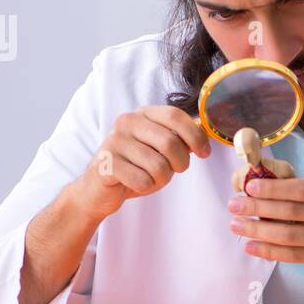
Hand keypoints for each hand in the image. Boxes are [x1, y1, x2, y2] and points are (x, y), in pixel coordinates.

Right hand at [71, 105, 211, 222]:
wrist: (98, 189)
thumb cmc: (135, 167)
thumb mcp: (160, 150)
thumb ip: (180, 138)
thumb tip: (204, 130)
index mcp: (142, 113)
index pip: (175, 115)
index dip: (195, 135)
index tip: (204, 153)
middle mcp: (126, 122)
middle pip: (170, 142)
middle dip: (180, 163)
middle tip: (173, 170)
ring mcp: (114, 141)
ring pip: (159, 166)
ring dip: (161, 179)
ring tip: (150, 177)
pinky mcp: (107, 163)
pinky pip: (143, 180)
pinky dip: (145, 187)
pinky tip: (134, 183)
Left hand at [226, 168, 303, 263]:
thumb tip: (281, 185)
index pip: (302, 190)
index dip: (273, 190)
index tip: (250, 186)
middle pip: (293, 214)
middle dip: (258, 209)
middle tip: (233, 205)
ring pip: (293, 237)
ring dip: (260, 232)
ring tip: (237, 226)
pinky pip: (301, 256)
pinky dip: (274, 252)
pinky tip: (254, 247)